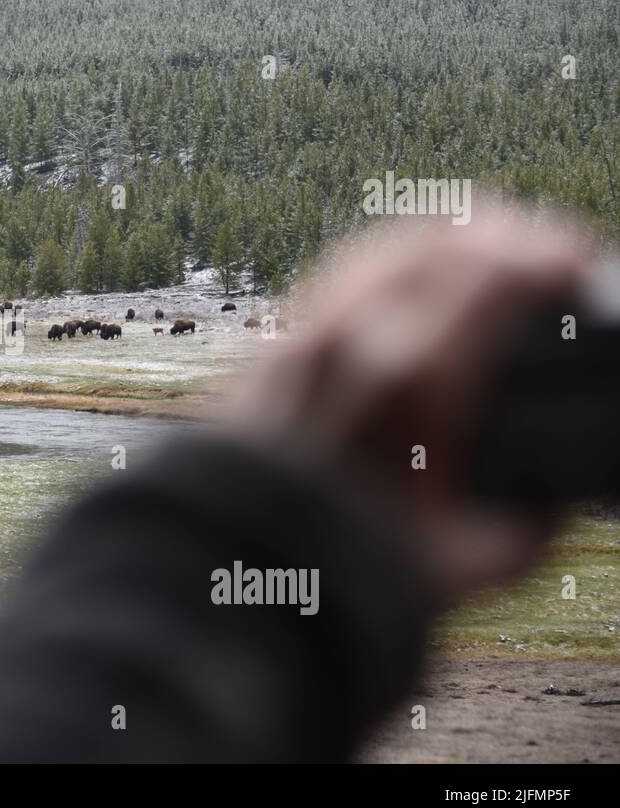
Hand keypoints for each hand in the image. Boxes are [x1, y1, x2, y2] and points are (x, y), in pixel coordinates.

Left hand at [224, 202, 590, 608]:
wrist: (230, 570)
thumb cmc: (343, 572)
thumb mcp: (467, 563)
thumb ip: (528, 525)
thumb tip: (549, 503)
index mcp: (415, 377)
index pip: (497, 271)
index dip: (549, 253)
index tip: (577, 259)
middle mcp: (354, 337)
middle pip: (446, 243)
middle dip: (508, 235)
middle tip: (546, 251)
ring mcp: (305, 336)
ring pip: (384, 248)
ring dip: (446, 237)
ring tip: (489, 244)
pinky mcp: (271, 348)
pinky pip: (335, 276)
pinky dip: (385, 259)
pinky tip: (408, 269)